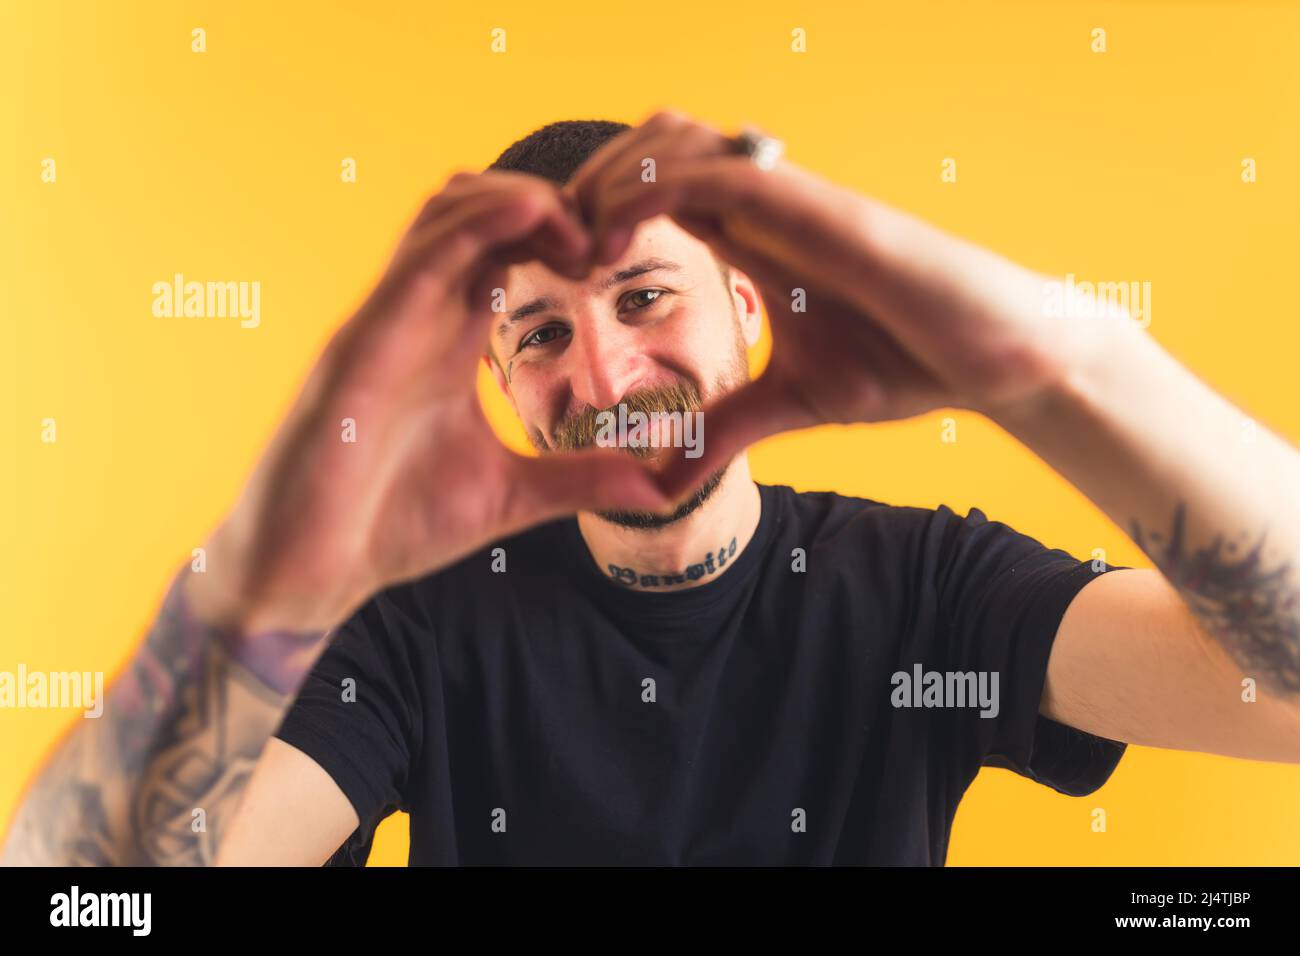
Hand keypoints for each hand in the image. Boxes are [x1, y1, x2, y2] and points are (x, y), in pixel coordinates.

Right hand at [189, 170, 670, 633]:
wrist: (308, 574)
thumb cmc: (390, 527)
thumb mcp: (509, 497)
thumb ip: (579, 481)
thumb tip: (657, 490)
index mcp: (449, 339)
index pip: (502, 246)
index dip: (561, 230)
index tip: (615, 255)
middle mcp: (417, 316)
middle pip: (478, 208)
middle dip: (549, 202)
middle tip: (606, 239)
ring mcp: (387, 323)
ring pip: (447, 212)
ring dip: (520, 199)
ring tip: (581, 232)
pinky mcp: (362, 346)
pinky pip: (419, 258)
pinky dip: (477, 223)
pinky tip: (532, 215)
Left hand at [566, 110, 1093, 494]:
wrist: (991, 357)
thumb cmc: (906, 363)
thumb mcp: (790, 404)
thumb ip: (726, 428)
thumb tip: (669, 481)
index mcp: (750, 239)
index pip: (652, 194)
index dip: (592, 214)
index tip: (550, 267)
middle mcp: (761, 206)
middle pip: (649, 148)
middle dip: (585, 184)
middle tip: (544, 248)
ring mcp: (786, 199)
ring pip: (673, 139)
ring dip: (609, 178)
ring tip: (574, 245)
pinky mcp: (814, 207)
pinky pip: (715, 171)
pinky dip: (652, 190)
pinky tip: (614, 243)